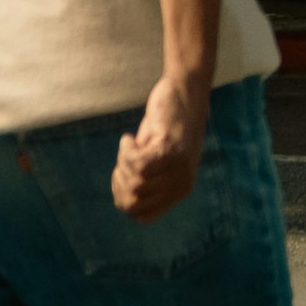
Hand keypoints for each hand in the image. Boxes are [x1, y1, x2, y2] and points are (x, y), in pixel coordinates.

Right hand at [111, 65, 210, 221]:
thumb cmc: (165, 123)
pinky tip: (130, 139)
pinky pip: (138, 165)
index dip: (123, 198)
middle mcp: (182, 185)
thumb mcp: (156, 158)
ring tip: (131, 144)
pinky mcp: (171, 150)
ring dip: (122, 163)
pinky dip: (125, 151)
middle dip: (119, 181)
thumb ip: (145, 180)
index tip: (122, 173)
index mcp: (179, 191)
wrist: (185, 90)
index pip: (141, 216)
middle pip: (133, 201)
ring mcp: (178, 169)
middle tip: (126, 156)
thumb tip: (125, 200)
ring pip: (134, 183)